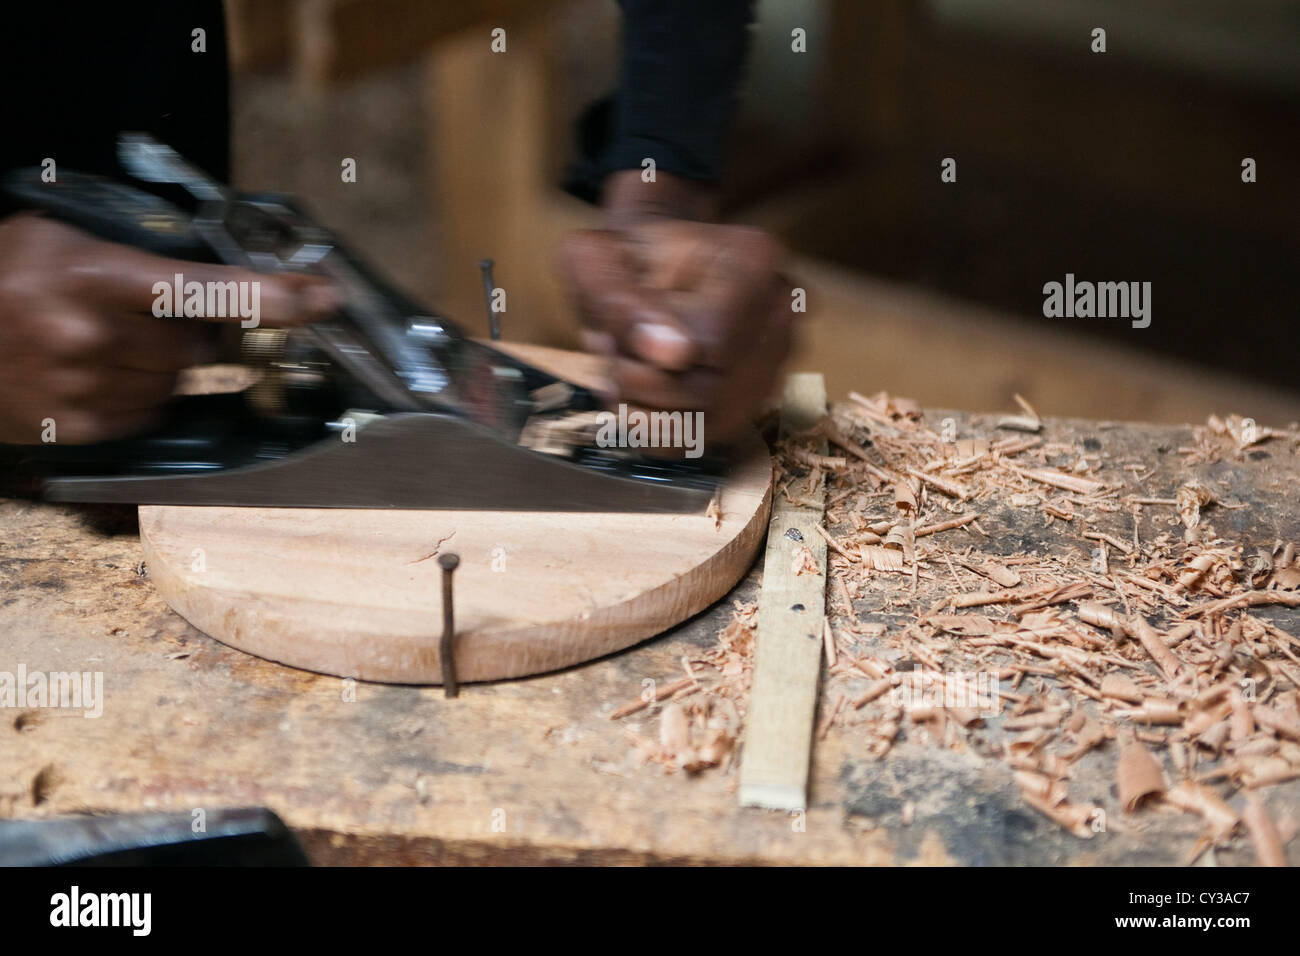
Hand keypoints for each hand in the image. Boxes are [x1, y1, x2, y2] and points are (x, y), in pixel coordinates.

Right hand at [0, 213, 336, 443]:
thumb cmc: (5, 275)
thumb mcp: (64, 235)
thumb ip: (144, 251)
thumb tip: (227, 272)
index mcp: (92, 276)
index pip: (204, 289)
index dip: (271, 296)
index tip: (321, 298)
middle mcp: (90, 336)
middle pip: (198, 347)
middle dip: (191, 333)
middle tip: (146, 316)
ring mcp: (84, 388)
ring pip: (177, 382)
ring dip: (162, 364)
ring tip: (106, 342)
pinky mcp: (80, 428)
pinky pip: (150, 413)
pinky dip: (140, 393)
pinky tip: (97, 372)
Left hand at [561, 171, 794, 448]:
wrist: (646, 266)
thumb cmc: (622, 257)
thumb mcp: (596, 263)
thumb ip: (623, 305)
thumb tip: (675, 357)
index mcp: (754, 260)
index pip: (712, 344)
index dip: (651, 360)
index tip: (614, 340)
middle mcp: (782, 310)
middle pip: (714, 391)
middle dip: (645, 387)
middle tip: (614, 355)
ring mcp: (781, 356)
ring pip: (716, 423)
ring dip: (652, 413)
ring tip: (628, 370)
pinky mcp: (762, 394)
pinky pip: (715, 438)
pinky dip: (666, 430)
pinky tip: (643, 398)